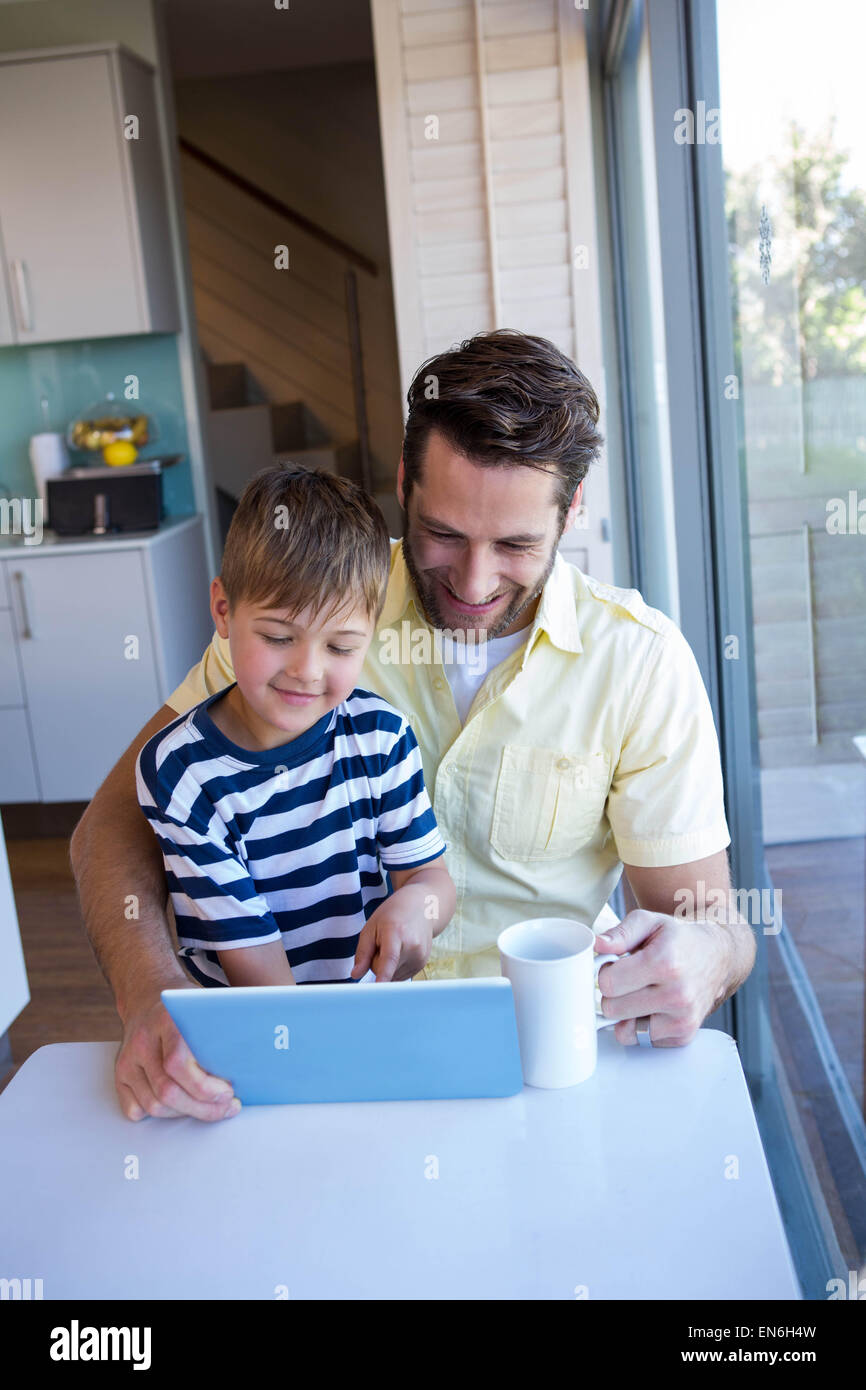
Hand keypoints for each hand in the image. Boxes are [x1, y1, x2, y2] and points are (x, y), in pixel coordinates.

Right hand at [116, 986, 240, 1121]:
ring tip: (209, 1108)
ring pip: (153, 1104)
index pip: (178, 1065)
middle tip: (226, 1107)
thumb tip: (254, 1055)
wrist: (146, 995)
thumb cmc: (182, 1005)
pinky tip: (182, 1106)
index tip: (228, 1092)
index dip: (204, 1088)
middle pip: (166, 1091)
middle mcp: (142, 1042)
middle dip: (201, 1108)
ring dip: (186, 1113)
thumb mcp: (205, 1005)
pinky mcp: (120, 1074)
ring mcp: (127, 1059)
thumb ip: (224, 1028)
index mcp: (165, 1021)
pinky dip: (160, 1114)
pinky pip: (136, 1108)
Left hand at [351, 887, 433, 981]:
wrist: (423, 907)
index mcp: (397, 932)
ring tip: (394, 945)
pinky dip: (395, 968)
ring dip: (387, 966)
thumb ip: (363, 952)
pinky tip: (401, 951)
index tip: (379, 987)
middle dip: (377, 962)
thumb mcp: (371, 927)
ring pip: (391, 976)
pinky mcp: (422, 964)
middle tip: (383, 943)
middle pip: (383, 970)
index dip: (383, 974)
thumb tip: (355, 975)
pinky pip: (399, 976)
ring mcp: (420, 957)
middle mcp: (413, 946)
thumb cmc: (393, 915)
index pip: (389, 958)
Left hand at [594, 908, 732, 1046]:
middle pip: (612, 1009)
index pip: (608, 983)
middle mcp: (677, 994)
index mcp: (665, 963)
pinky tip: (652, 1007)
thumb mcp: (650, 922)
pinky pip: (640, 1041)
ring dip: (626, 1013)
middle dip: (614, 993)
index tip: (616, 965)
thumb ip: (620, 932)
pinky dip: (640, 1026)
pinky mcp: (683, 1035)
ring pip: (623, 1031)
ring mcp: (682, 1019)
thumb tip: (598, 945)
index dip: (606, 972)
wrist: (718, 957)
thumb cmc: (679, 939)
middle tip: (628, 980)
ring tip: (640, 993)